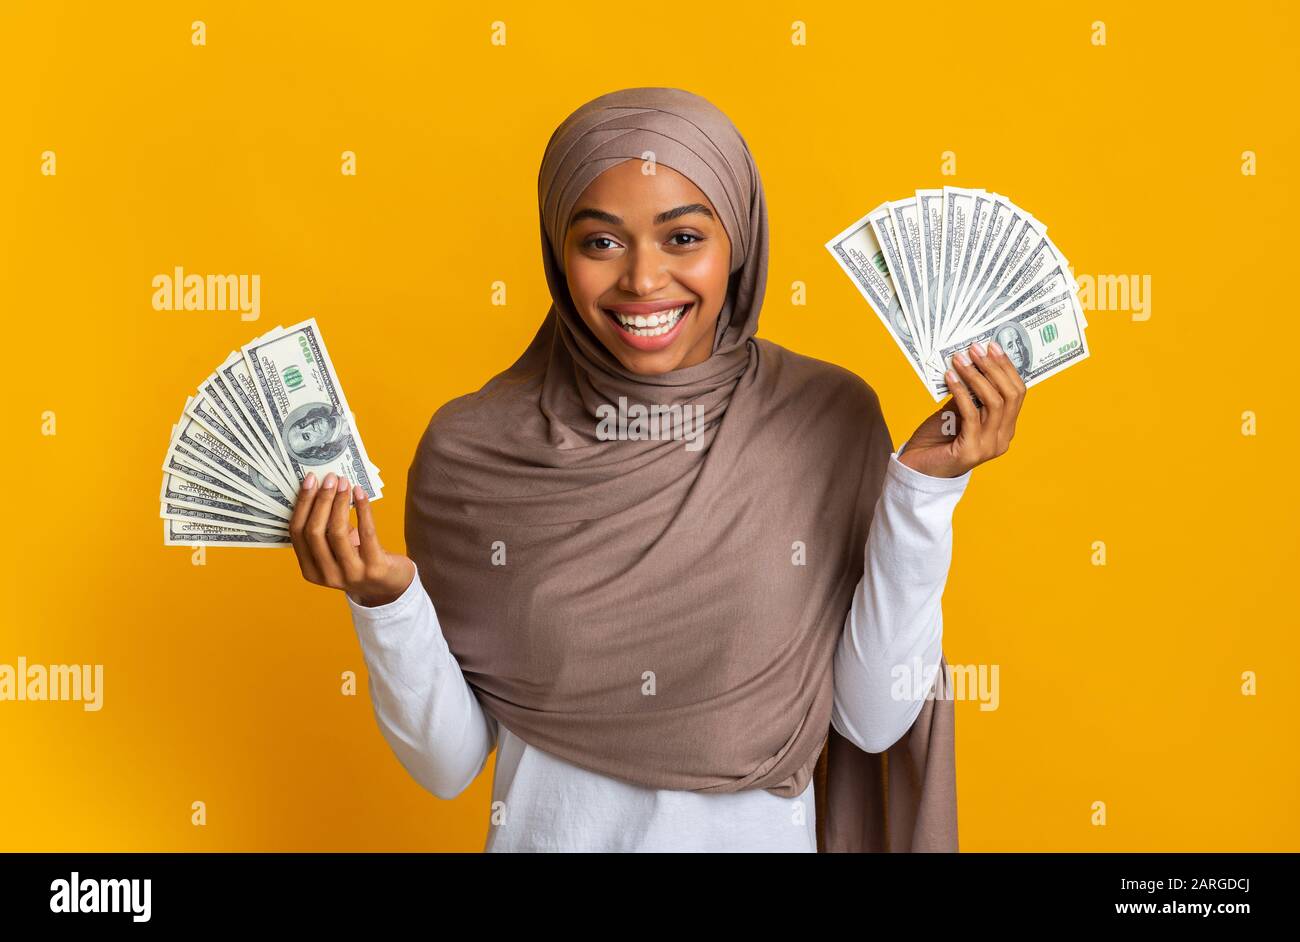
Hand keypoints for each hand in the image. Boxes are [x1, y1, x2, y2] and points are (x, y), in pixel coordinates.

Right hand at [289, 471, 415, 607]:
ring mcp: (351, 575)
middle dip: (321, 500)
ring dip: (340, 503)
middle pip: (315, 532)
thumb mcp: (336, 549)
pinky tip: (361, 493)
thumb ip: (325, 528)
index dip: (302, 504)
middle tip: (330, 478)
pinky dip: (362, 509)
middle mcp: (327, 576)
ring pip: (337, 532)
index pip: (297, 534)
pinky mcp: (374, 569)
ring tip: (345, 483)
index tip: (309, 480)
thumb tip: (320, 487)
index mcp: (310, 570)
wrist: (389, 585)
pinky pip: (366, 533)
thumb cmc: (359, 559)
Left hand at [898, 339, 1026, 478]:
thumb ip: (970, 393)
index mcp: (1005, 428)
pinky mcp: (971, 452)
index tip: (992, 346)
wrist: (917, 469)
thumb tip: (972, 360)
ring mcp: (989, 447)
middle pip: (1010, 395)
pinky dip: (961, 392)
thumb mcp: (957, 410)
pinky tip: (949, 377)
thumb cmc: (937, 439)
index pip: (1017, 392)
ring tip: (960, 359)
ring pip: (994, 402)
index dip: (1006, 367)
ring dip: (976, 376)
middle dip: (993, 367)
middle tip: (976, 348)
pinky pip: (971, 414)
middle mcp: (1003, 439)